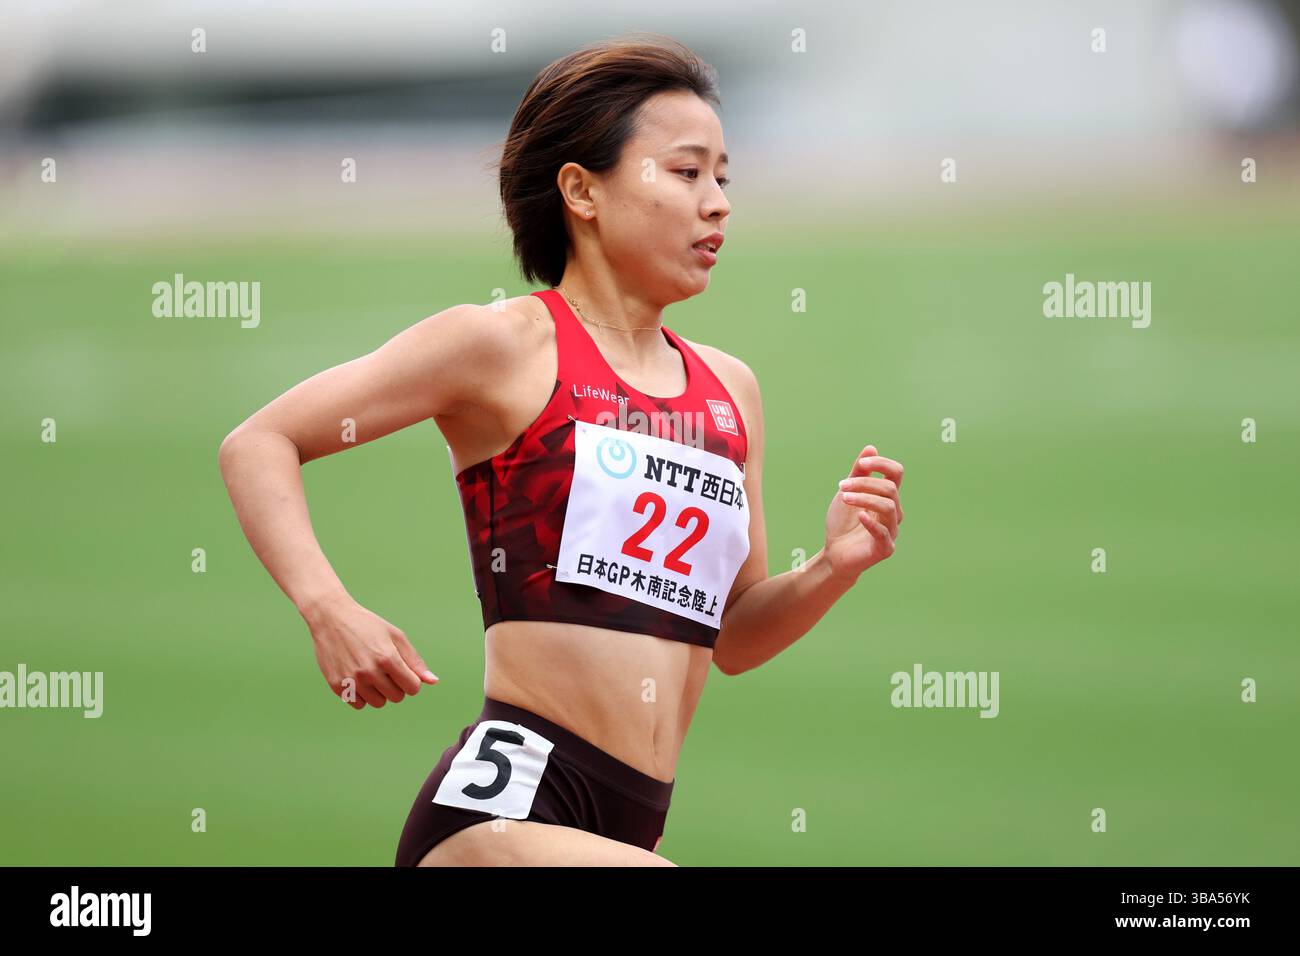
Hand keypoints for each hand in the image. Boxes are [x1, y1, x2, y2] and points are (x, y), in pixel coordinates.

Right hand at [302, 595, 438, 708]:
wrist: (331, 618)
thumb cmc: (367, 625)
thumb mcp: (395, 636)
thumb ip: (414, 661)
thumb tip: (433, 681)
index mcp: (387, 658)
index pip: (412, 688)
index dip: (411, 680)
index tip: (403, 671)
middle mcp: (369, 671)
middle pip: (396, 697)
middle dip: (396, 686)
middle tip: (386, 669)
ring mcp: (352, 680)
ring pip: (378, 703)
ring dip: (379, 692)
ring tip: (372, 673)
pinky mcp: (337, 685)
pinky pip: (359, 704)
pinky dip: (362, 696)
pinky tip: (359, 678)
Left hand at [824, 444, 904, 581]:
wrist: (834, 554)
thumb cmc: (843, 523)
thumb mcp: (846, 493)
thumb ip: (858, 473)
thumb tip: (870, 448)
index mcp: (887, 497)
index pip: (896, 473)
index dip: (882, 464)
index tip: (862, 464)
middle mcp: (894, 512)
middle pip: (889, 488)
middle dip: (864, 483)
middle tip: (840, 486)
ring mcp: (892, 530)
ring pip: (888, 507)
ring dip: (864, 499)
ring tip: (843, 498)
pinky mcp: (885, 548)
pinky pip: (884, 533)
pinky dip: (872, 523)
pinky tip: (859, 516)